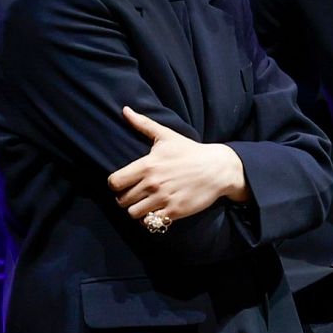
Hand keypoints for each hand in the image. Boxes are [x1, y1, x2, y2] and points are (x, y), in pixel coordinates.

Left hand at [108, 106, 247, 222]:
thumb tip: (125, 110)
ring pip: (134, 213)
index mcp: (147, 165)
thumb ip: (143, 124)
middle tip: (134, 195)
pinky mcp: (175, 211)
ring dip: (137, 210)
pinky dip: (150, 220)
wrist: (218, 168)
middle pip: (122, 200)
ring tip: (144, 205)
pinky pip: (151, 223)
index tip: (123, 184)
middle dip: (125, 199)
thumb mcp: (167, 136)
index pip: (114, 182)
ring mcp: (163, 198)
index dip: (115, 184)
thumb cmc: (190, 151)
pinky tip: (155, 212)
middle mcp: (152, 184)